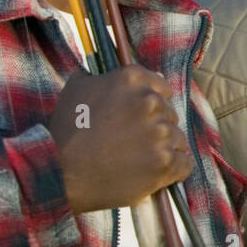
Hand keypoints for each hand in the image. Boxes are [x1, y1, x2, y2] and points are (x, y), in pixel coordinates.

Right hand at [47, 67, 193, 214]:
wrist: (61, 172)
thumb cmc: (66, 131)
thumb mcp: (76, 89)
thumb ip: (100, 76)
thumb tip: (115, 73)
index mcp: (132, 80)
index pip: (162, 88)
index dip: (153, 105)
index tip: (142, 118)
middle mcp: (151, 102)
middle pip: (170, 115)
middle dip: (156, 128)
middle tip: (133, 142)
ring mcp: (161, 133)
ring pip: (177, 139)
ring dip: (164, 149)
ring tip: (139, 160)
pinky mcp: (166, 162)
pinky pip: (185, 164)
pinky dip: (174, 170)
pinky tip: (157, 173)